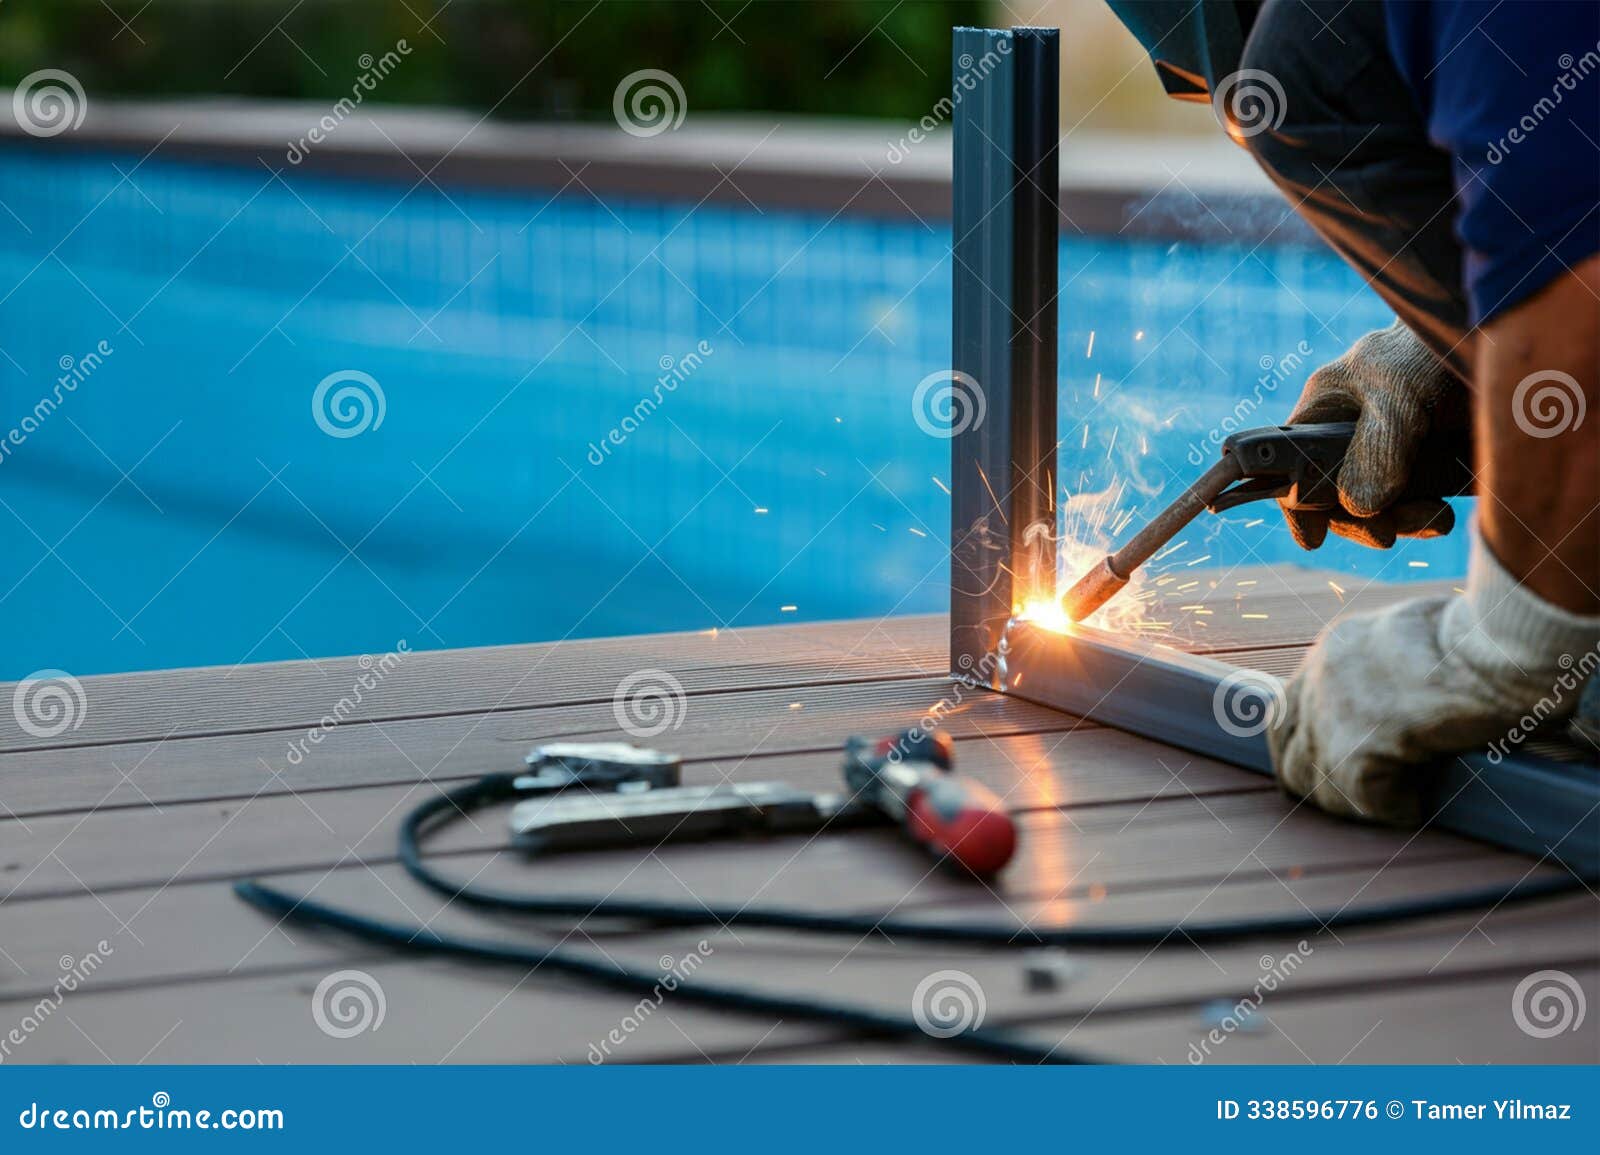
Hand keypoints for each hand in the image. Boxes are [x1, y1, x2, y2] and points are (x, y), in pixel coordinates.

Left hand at [1268, 533, 1599, 823]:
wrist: (1496, 647)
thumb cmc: (1480, 636)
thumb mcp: (1420, 631)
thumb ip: (1395, 661)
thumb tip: (1409, 692)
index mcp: (1335, 648)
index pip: (1290, 707)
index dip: (1308, 740)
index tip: (1331, 760)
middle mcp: (1320, 679)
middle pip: (1290, 749)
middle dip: (1318, 778)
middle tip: (1361, 796)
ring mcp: (1333, 716)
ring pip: (1320, 782)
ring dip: (1357, 801)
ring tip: (1397, 802)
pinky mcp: (1357, 751)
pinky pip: (1365, 802)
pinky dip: (1394, 809)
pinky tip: (1419, 804)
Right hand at [1282, 321, 1470, 548]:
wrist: (1495, 340)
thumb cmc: (1431, 351)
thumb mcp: (1399, 397)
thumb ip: (1377, 450)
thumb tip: (1359, 507)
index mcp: (1324, 410)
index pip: (1291, 467)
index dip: (1298, 503)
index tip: (1314, 537)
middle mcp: (1348, 433)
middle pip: (1334, 495)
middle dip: (1360, 519)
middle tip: (1388, 534)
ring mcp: (1385, 450)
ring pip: (1375, 505)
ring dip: (1400, 521)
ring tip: (1434, 520)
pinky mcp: (1422, 462)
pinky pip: (1410, 502)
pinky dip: (1423, 515)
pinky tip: (1441, 515)